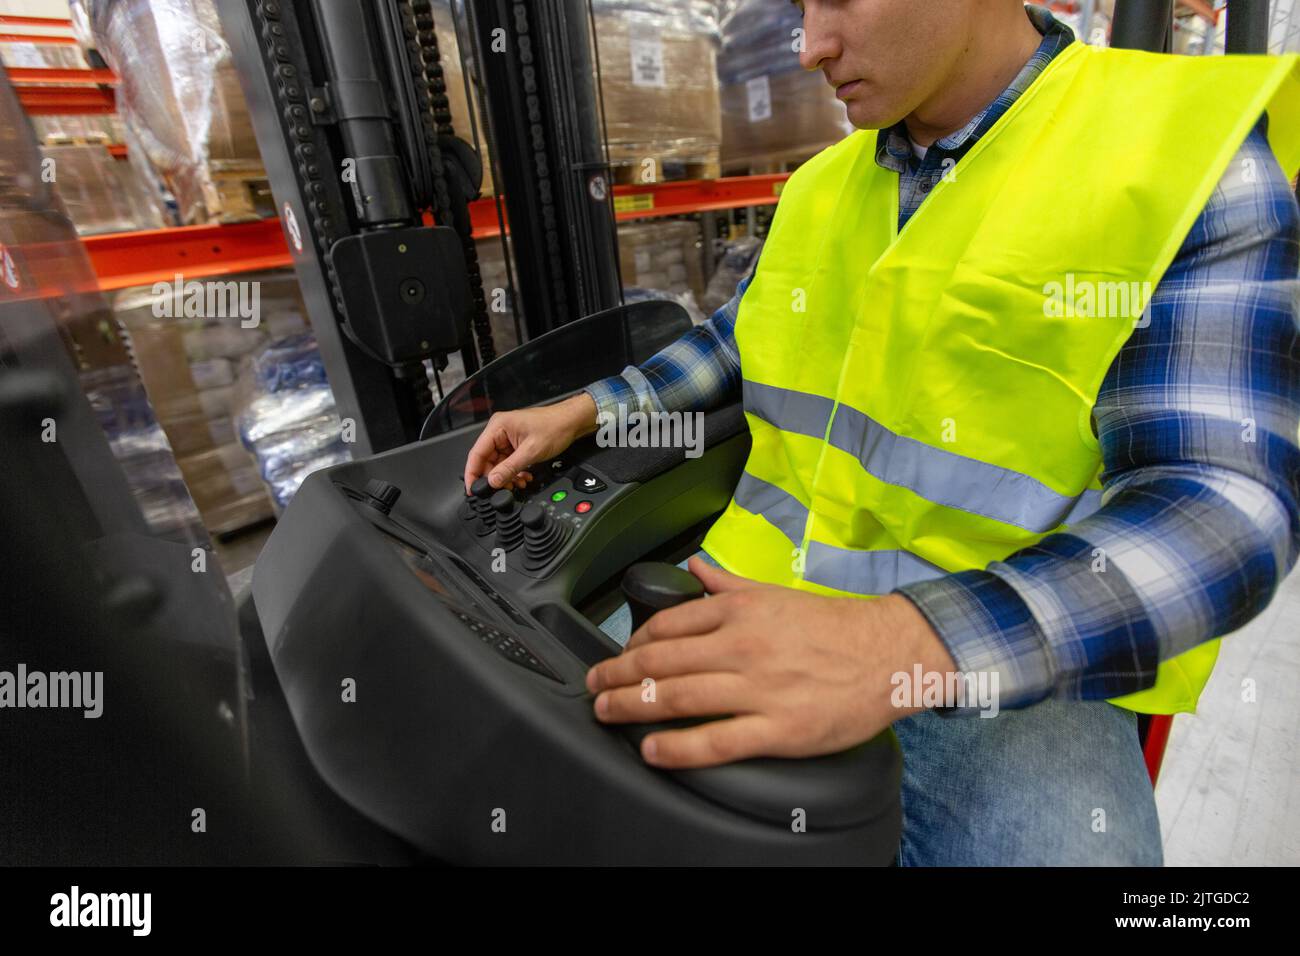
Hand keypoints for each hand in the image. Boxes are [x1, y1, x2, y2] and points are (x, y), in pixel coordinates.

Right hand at [463, 393, 598, 493]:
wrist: (572, 422)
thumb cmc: (555, 427)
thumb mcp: (531, 452)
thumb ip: (509, 468)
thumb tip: (493, 481)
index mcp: (498, 426)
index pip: (476, 453)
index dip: (473, 473)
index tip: (473, 490)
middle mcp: (499, 430)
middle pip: (486, 460)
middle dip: (495, 477)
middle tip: (504, 489)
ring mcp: (507, 437)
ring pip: (498, 463)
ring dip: (507, 476)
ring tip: (518, 483)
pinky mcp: (515, 443)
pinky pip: (508, 461)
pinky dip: (514, 472)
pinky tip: (523, 477)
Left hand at [585, 556, 957, 768]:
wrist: (889, 654)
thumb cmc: (834, 626)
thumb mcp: (775, 592)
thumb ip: (727, 583)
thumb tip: (695, 566)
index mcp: (740, 611)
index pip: (667, 625)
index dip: (632, 643)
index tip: (620, 656)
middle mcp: (743, 646)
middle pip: (659, 663)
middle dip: (616, 676)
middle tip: (594, 686)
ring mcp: (758, 689)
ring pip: (676, 698)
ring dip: (630, 707)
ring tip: (607, 713)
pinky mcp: (778, 729)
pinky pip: (715, 741)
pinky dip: (676, 748)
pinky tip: (652, 750)